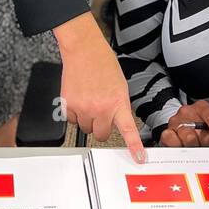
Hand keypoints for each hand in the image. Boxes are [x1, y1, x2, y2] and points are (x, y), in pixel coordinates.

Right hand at [55, 12, 144, 160]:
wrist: (84, 50)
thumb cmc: (103, 64)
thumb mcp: (120, 86)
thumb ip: (119, 106)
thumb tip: (115, 120)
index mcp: (118, 103)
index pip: (128, 130)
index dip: (134, 147)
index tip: (139, 159)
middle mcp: (101, 108)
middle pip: (100, 134)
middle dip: (101, 126)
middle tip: (100, 112)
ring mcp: (84, 108)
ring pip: (85, 127)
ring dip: (87, 119)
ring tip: (88, 100)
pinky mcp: (69, 104)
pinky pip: (71, 120)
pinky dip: (74, 113)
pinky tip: (78, 98)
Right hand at [160, 100, 208, 148]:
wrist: (181, 121)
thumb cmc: (200, 124)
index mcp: (202, 108)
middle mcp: (187, 112)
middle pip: (200, 132)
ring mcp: (175, 122)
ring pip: (188, 140)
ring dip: (196, 150)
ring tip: (200, 153)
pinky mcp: (166, 132)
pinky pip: (173, 142)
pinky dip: (180, 149)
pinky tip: (186, 152)